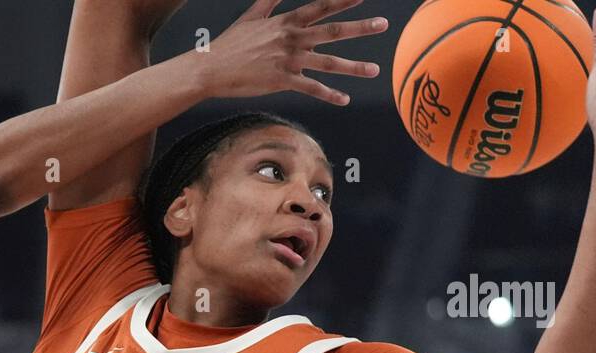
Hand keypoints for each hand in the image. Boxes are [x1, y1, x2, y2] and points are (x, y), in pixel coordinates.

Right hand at [196, 0, 387, 105]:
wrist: (212, 68)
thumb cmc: (229, 43)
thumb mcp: (251, 17)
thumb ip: (268, 1)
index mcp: (286, 22)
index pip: (321, 6)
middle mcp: (292, 39)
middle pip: (333, 31)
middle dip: (361, 27)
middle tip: (383, 23)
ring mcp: (289, 61)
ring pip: (328, 62)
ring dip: (354, 67)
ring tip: (375, 70)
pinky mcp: (282, 81)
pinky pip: (312, 88)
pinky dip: (329, 94)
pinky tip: (344, 99)